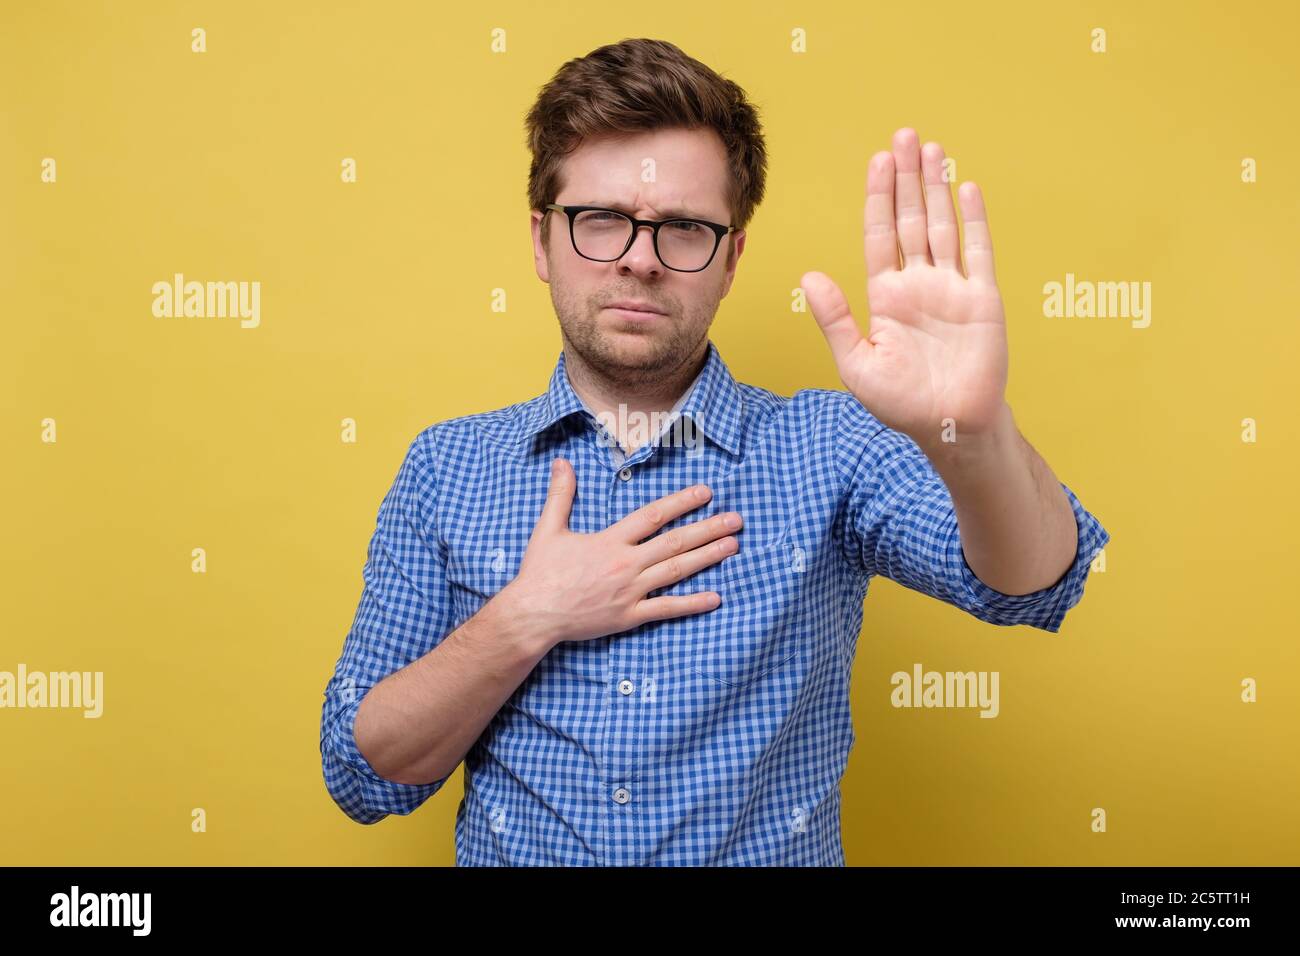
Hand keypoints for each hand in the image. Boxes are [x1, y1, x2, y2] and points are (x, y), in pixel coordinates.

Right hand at [494, 458, 742, 647]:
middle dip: (708, 528)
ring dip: (708, 557)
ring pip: (677, 571)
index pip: (653, 516)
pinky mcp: (629, 616)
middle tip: (736, 519)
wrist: (533, 615)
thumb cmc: (540, 573)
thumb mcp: (548, 529)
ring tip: (733, 546)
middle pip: (675, 542)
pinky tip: (715, 597)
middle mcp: (625, 563)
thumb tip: (563, 462)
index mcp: (610, 540)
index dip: (681, 502)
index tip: (706, 492)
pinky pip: (666, 609)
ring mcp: (630, 591)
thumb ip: (561, 495)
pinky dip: (692, 603)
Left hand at [800, 127, 1009, 447]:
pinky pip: (978, 251)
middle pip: (911, 219)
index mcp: (887, 297)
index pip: (880, 236)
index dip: (879, 198)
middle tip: (903, 136)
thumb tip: (811, 275)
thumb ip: (835, 319)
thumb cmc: (901, 403)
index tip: (876, 162)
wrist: (950, 426)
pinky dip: (974, 219)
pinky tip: (966, 188)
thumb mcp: (857, 363)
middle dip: (906, 179)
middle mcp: (919, 284)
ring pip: (943, 226)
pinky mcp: (983, 298)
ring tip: (931, 149)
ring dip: (936, 188)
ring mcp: (952, 288)